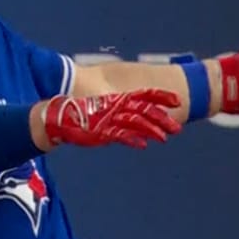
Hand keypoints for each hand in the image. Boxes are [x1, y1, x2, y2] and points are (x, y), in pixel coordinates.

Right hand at [36, 89, 181, 149]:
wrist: (60, 117)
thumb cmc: (83, 114)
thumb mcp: (106, 111)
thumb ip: (122, 115)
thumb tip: (138, 124)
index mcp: (118, 98)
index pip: (144, 94)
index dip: (162, 96)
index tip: (178, 100)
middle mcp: (117, 106)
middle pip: (145, 110)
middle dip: (162, 118)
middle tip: (178, 128)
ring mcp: (110, 118)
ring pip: (136, 122)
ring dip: (152, 130)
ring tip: (164, 138)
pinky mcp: (102, 130)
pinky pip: (119, 135)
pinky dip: (132, 139)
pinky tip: (143, 145)